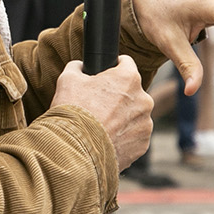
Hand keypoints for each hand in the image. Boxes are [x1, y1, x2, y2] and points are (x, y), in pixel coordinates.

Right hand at [51, 57, 153, 172]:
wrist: (74, 150)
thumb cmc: (72, 111)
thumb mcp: (68, 79)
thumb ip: (78, 67)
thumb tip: (80, 67)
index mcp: (129, 78)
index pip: (126, 63)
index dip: (112, 68)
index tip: (104, 77)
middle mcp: (144, 99)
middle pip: (131, 92)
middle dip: (117, 97)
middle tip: (96, 106)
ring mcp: (145, 123)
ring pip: (133, 115)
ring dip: (121, 118)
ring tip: (100, 126)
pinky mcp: (142, 144)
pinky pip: (134, 136)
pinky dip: (122, 137)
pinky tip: (105, 140)